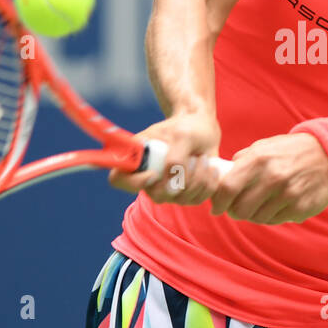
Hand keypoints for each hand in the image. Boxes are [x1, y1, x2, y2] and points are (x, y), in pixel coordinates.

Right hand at [108, 110, 223, 206]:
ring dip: (199, 177)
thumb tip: (172, 182)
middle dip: (182, 178)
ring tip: (202, 157)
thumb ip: (175, 158)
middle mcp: (148, 179)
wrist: (204, 129)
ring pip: (181, 199)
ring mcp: (167, 190)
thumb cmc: (187, 127)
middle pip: (157, 196)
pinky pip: (197, 200)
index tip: (154, 173)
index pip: (118, 179)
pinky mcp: (186, 195)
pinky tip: (209, 167)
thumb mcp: (182, 135)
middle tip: (193, 158)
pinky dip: (208, 183)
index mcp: (137, 159)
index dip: (133, 182)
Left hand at [208, 132, 327, 224]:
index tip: (216, 207)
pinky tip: (276, 205)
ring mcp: (288, 194)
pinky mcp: (300, 208)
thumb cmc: (290, 151)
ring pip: (257, 218)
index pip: (227, 188)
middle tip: (237, 208)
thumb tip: (220, 177)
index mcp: (259, 159)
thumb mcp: (264, 147)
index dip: (217, 201)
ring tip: (259, 204)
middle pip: (239, 209)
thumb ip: (241, 161)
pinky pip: (275, 220)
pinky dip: (271, 216)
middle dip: (234, 211)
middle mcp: (273, 177)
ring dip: (253, 214)